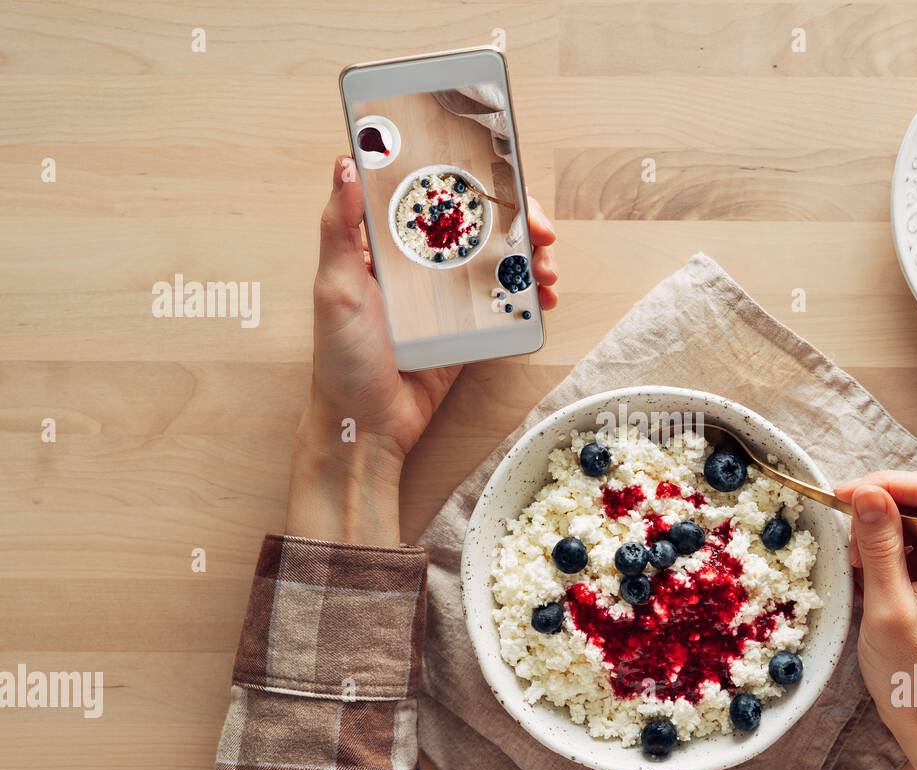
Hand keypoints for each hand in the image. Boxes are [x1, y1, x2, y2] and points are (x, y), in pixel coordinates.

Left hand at [287, 156, 558, 544]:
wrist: (368, 426)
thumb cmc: (342, 358)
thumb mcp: (335, 287)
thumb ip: (339, 227)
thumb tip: (347, 162)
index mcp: (386, 245)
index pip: (436, 195)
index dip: (474, 182)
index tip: (505, 183)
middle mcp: (419, 264)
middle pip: (479, 225)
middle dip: (519, 221)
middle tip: (542, 234)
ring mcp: (446, 297)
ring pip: (498, 260)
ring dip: (531, 258)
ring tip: (548, 271)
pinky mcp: (466, 329)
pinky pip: (504, 303)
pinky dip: (529, 297)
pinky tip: (544, 300)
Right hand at [835, 471, 916, 769]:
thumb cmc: (915, 676)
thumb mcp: (889, 609)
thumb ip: (880, 547)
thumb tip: (866, 493)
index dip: (890, 483)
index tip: (844, 494)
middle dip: (882, 509)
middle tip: (844, 534)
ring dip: (880, 532)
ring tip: (857, 566)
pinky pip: (914, 543)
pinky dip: (885, 550)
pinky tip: (867, 574)